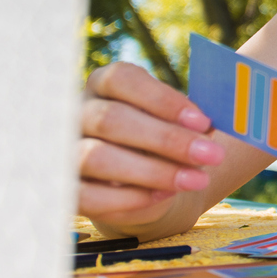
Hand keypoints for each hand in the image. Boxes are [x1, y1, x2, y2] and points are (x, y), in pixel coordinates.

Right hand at [79, 62, 227, 219]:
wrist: (146, 182)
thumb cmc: (164, 142)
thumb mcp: (179, 125)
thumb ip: (190, 121)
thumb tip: (209, 127)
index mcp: (104, 84)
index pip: (121, 79)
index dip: (162, 99)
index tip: (203, 121)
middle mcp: (77, 113)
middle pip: (110, 119)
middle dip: (166, 139)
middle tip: (211, 155)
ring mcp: (65, 151)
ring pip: (95, 157)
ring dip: (152, 171)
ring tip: (196, 179)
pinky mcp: (67, 189)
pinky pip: (87, 195)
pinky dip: (129, 198)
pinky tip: (165, 194)